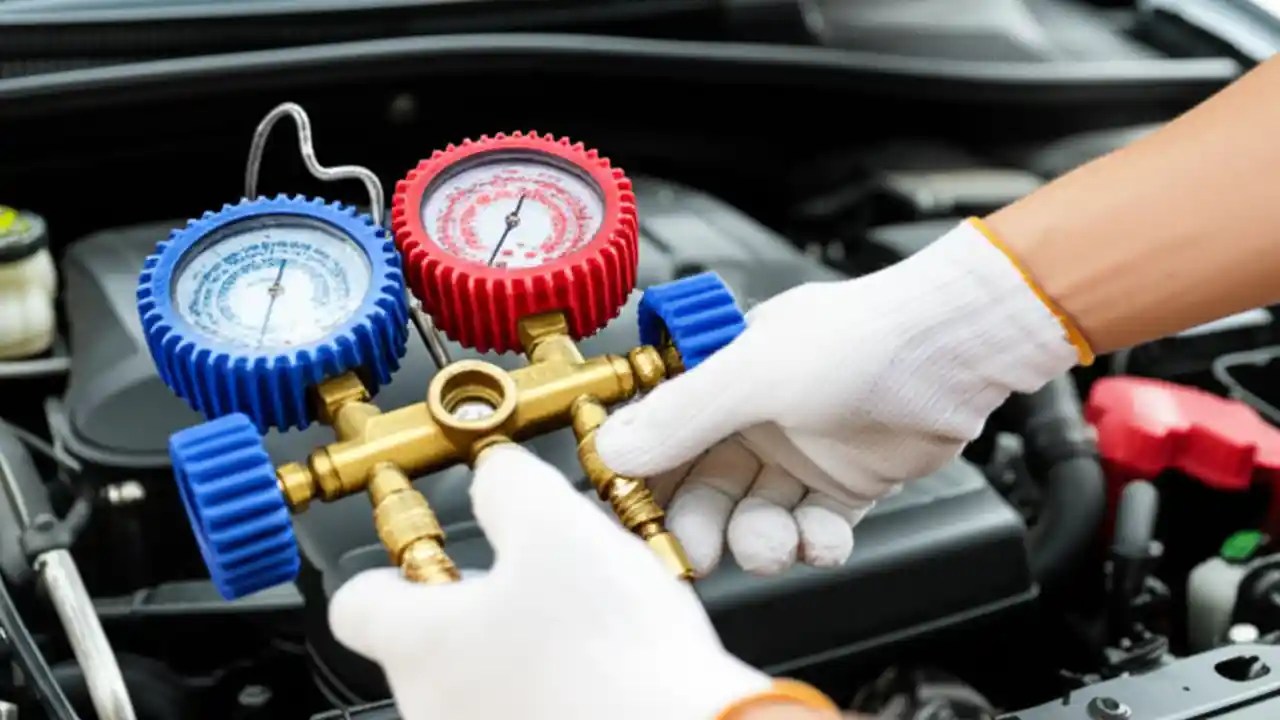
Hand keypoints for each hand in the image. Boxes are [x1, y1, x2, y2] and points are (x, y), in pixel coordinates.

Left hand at [329, 443, 799, 719]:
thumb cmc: (620, 661)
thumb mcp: (560, 529)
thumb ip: (510, 486)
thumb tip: (493, 474)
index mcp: (422, 646)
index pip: (357, 604)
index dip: (393, 567)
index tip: (428, 553)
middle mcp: (433, 711)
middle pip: (427, 644)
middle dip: (480, 608)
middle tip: (539, 583)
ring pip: (481, 685)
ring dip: (520, 654)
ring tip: (584, 632)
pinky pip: (523, 716)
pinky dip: (552, 695)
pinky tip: (601, 678)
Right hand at [596, 219, 1079, 575]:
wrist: (952, 351)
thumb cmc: (858, 338)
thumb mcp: (753, 372)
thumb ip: (682, 413)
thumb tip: (613, 447)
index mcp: (720, 381)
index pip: (661, 438)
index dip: (643, 481)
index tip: (634, 519)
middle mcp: (754, 419)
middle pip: (704, 490)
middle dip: (700, 527)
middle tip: (698, 554)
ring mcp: (800, 454)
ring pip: (756, 517)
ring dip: (761, 540)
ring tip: (776, 542)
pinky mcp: (844, 486)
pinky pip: (812, 529)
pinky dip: (814, 543)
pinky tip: (821, 538)